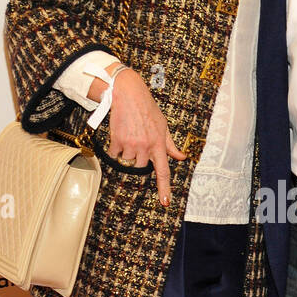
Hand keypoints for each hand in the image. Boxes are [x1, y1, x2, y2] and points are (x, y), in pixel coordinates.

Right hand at [108, 68, 185, 206]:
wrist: (128, 94)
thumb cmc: (147, 109)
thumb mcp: (163, 126)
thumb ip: (170, 145)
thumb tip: (181, 157)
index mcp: (159, 144)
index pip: (163, 171)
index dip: (164, 188)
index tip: (164, 202)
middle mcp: (146, 146)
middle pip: (141, 167)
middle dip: (138, 159)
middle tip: (138, 141)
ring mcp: (131, 145)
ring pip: (127, 161)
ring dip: (126, 152)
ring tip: (130, 134)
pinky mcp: (117, 141)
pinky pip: (115, 155)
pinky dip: (115, 149)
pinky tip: (119, 135)